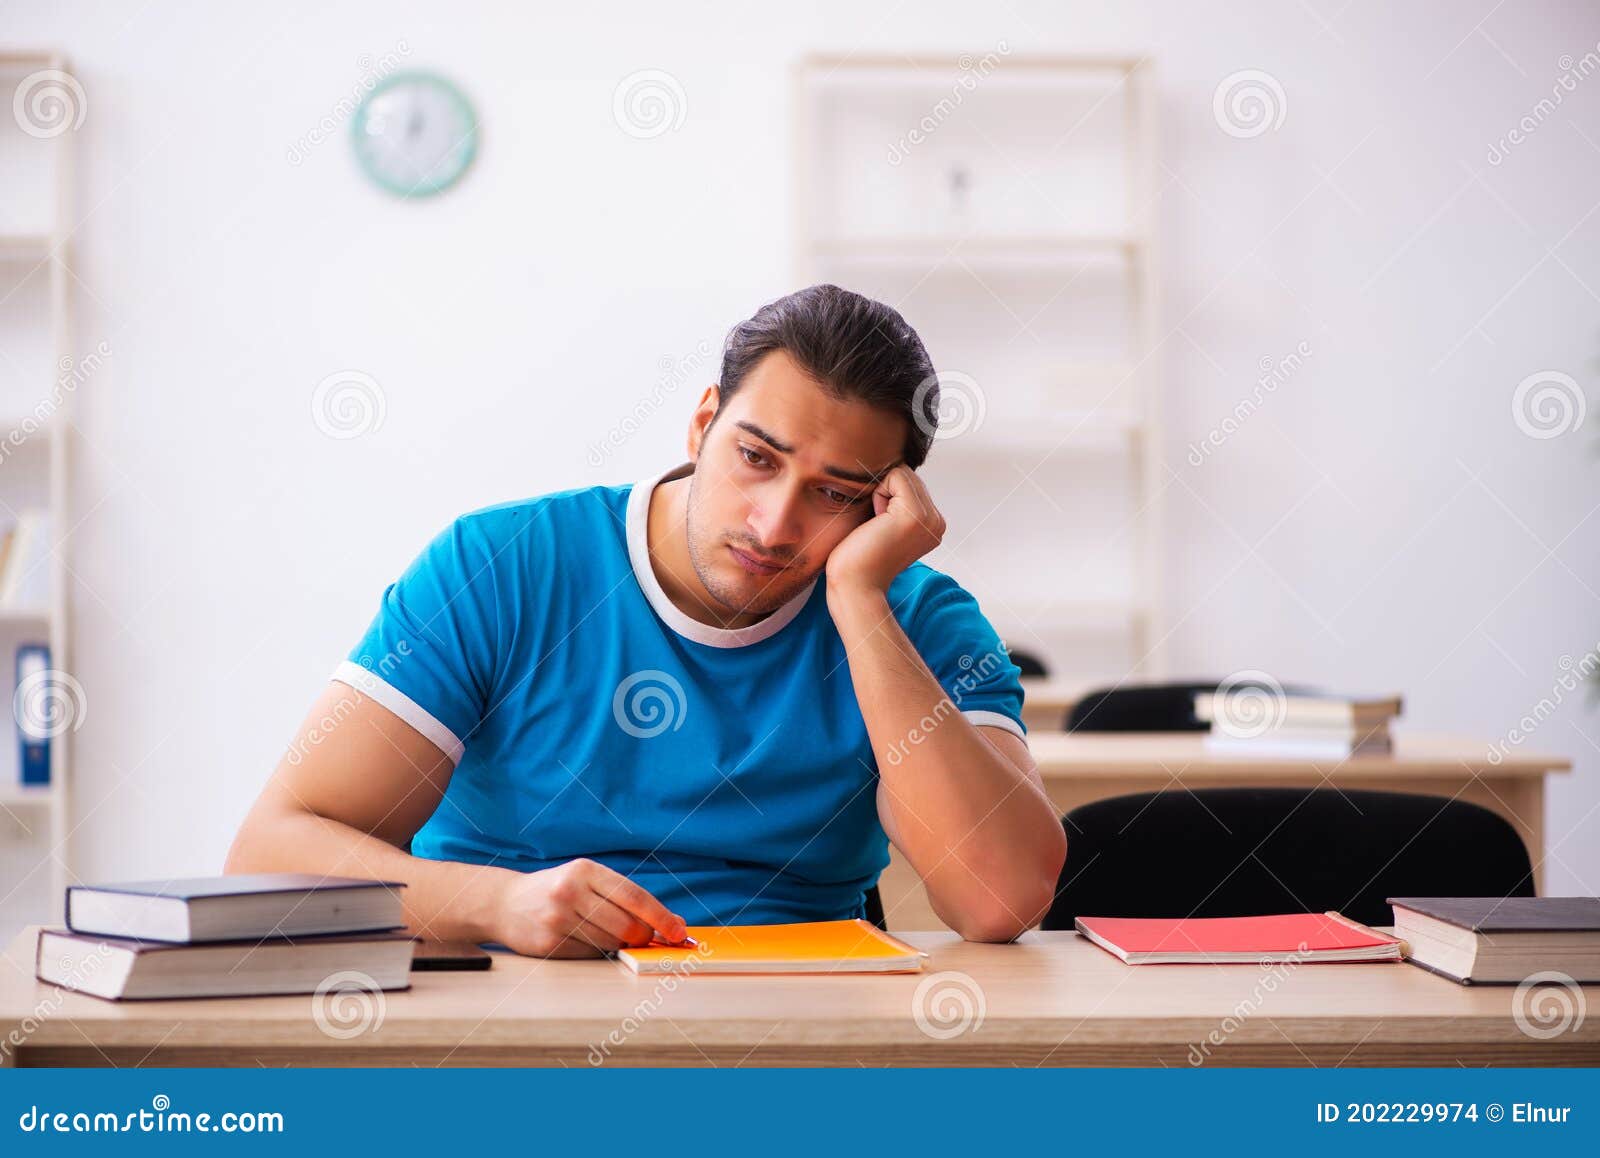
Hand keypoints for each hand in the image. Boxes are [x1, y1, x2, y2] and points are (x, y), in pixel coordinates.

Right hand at [490, 858, 685, 957]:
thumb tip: (674, 923)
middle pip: (627, 925)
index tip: (679, 931)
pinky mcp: (548, 944)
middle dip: (641, 935)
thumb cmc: (558, 890)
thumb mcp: (587, 880)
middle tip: (641, 936)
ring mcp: (557, 919)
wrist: (505, 903)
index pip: (635, 896)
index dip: (661, 916)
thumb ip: (626, 898)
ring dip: (617, 944)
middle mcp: (570, 891)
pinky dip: (596, 952)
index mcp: (585, 870)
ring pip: (611, 942)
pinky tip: (582, 939)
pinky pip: (590, 955)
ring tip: (600, 931)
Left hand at [824, 465, 944, 599]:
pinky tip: (876, 522)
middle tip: (876, 527)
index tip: (879, 527)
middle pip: (907, 474)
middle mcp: (937, 521)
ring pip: (902, 473)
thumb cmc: (858, 558)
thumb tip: (890, 468)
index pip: (910, 483)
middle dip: (884, 492)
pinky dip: (877, 494)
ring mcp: (930, 518)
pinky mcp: (916, 514)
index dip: (886, 495)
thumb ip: (895, 500)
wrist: (855, 586)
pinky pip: (895, 476)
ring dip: (880, 493)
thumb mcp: (884, 523)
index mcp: (932, 524)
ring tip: (877, 525)